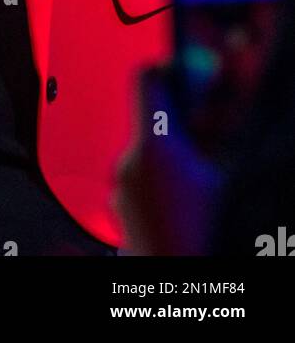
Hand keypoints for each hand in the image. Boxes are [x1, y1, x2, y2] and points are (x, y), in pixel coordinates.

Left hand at [114, 64, 225, 255]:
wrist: (174, 270)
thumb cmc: (204, 233)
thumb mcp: (224, 176)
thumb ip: (218, 134)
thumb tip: (218, 107)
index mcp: (154, 146)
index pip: (147, 82)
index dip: (164, 71)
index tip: (177, 72)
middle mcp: (129, 161)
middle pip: (150, 123)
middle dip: (177, 128)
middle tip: (202, 142)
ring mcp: (120, 187)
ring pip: (145, 156)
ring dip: (167, 162)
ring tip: (192, 184)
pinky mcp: (118, 208)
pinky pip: (137, 183)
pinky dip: (155, 185)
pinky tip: (176, 204)